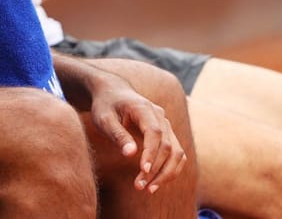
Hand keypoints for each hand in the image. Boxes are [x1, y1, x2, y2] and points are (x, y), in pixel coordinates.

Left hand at [87, 70, 187, 193]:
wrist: (113, 93)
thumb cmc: (105, 106)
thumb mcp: (104, 119)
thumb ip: (117, 134)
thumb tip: (130, 154)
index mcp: (144, 108)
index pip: (154, 132)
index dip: (151, 153)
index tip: (142, 171)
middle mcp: (160, 116)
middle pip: (168, 145)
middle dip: (156, 169)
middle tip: (139, 187)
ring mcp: (166, 124)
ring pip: (177, 152)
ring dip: (166, 173)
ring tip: (149, 189)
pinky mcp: (167, 134)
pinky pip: (177, 154)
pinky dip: (170, 169)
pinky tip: (156, 182)